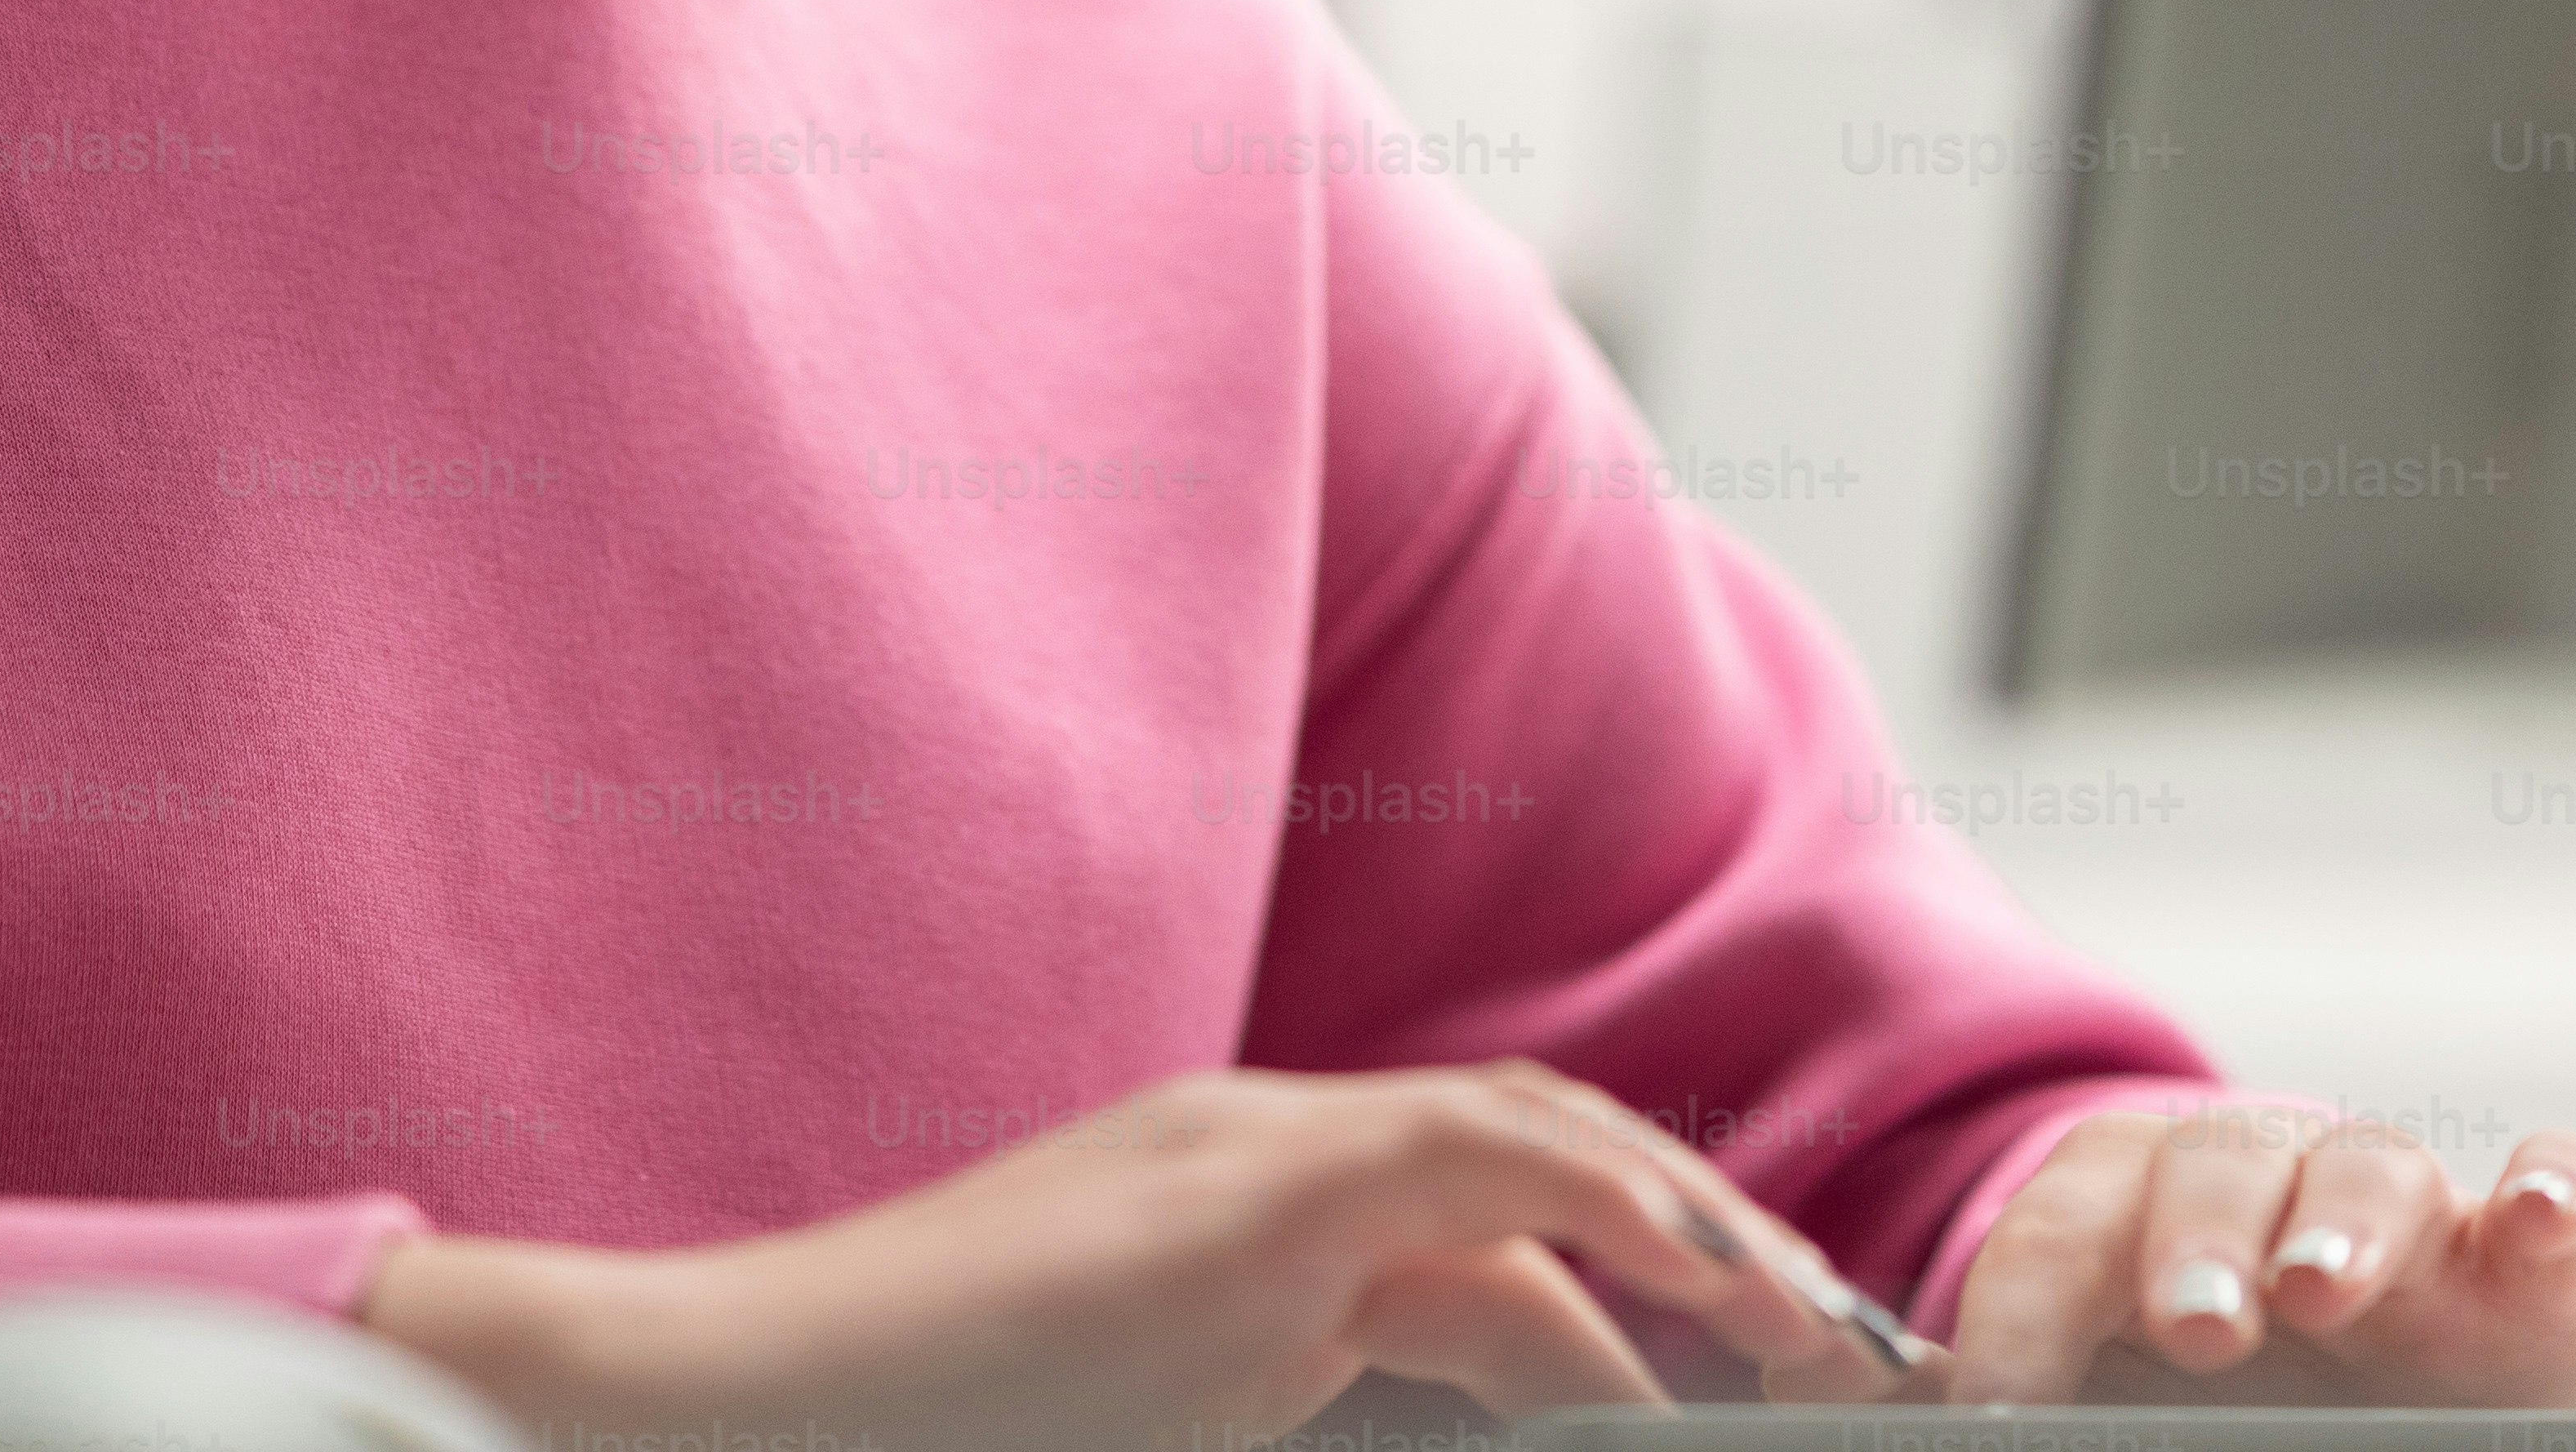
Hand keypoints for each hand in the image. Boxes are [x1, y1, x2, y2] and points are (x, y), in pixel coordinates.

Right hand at [350, 1060, 1927, 1450]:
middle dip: (1718, 1263)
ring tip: (1824, 1346)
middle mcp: (1258, 1156)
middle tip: (1854, 1368)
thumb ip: (1293, 1393)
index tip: (1771, 1379)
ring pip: (1536, 1152)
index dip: (1656, 1287)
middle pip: (1548, 1173)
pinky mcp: (1227, 1199)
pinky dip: (1609, 1205)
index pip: (1503, 1220)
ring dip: (1702, 1244)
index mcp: (1243, 1209)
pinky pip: (1470, 1161)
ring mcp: (1241, 1164)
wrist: (721, 1401)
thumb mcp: (1164, 1412)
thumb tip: (1494, 1408)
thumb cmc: (914, 1433)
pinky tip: (1709, 1282)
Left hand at [1942, 1101, 2575, 1406]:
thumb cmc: (2212, 1397)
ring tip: (2321, 1285)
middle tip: (2191, 1324)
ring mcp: (2412, 1222)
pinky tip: (2545, 1210)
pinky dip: (2560, 1184)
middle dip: (2195, 1238)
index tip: (2007, 1404)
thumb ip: (2007, 1362)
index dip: (2027, 1303)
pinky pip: (2564, 1183)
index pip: (2066, 1221)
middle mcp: (2275, 1190)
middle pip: (2215, 1164)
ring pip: (2371, 1166)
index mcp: (2142, 1211)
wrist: (2371, 1404)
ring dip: (2343, 1219)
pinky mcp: (2537, 1267)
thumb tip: (1856, 1364)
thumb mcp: (2098, 1382)